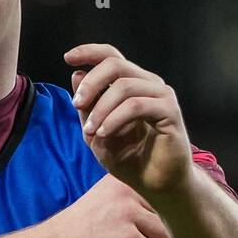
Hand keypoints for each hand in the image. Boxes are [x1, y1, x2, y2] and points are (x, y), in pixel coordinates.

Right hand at [45, 172, 173, 237]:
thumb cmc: (80, 231)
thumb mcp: (103, 201)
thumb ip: (130, 199)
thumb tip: (171, 211)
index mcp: (122, 180)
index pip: (161, 195)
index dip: (162, 217)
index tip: (150, 233)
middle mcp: (127, 191)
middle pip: (168, 215)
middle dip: (161, 237)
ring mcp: (128, 214)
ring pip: (165, 235)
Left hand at [64, 43, 196, 201]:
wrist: (157, 185)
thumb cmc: (131, 160)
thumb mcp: (98, 133)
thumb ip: (88, 108)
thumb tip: (76, 74)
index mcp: (133, 85)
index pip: (112, 56)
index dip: (90, 52)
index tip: (67, 57)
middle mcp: (149, 84)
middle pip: (115, 65)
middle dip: (91, 83)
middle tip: (76, 104)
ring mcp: (161, 96)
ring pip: (124, 86)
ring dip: (101, 108)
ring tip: (91, 131)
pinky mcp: (170, 112)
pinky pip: (136, 106)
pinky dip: (115, 119)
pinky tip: (105, 134)